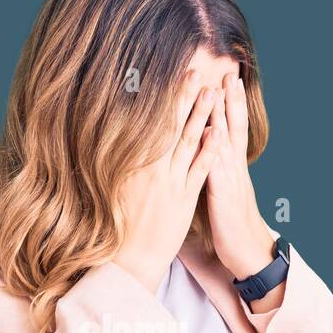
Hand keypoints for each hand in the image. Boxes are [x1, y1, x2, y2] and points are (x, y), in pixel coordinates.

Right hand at [114, 71, 223, 292]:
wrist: (128, 260)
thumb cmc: (118, 225)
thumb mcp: (115, 188)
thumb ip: (121, 163)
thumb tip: (117, 137)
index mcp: (133, 163)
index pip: (149, 123)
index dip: (160, 99)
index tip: (167, 76)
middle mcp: (151, 168)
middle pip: (170, 126)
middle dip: (183, 97)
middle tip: (194, 71)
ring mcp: (169, 183)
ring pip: (187, 142)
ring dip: (199, 115)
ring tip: (211, 91)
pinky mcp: (183, 199)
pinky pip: (198, 171)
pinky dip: (208, 151)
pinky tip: (217, 132)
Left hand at [204, 73, 282, 305]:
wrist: (249, 256)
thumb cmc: (232, 230)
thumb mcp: (223, 197)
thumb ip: (215, 176)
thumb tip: (206, 161)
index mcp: (232, 169)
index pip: (232, 130)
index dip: (230, 105)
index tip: (226, 80)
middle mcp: (234, 170)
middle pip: (233, 127)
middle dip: (230, 99)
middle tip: (229, 71)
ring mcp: (230, 181)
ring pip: (226, 141)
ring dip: (223, 114)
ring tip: (221, 89)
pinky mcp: (223, 197)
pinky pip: (216, 168)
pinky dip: (213, 148)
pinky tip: (210, 132)